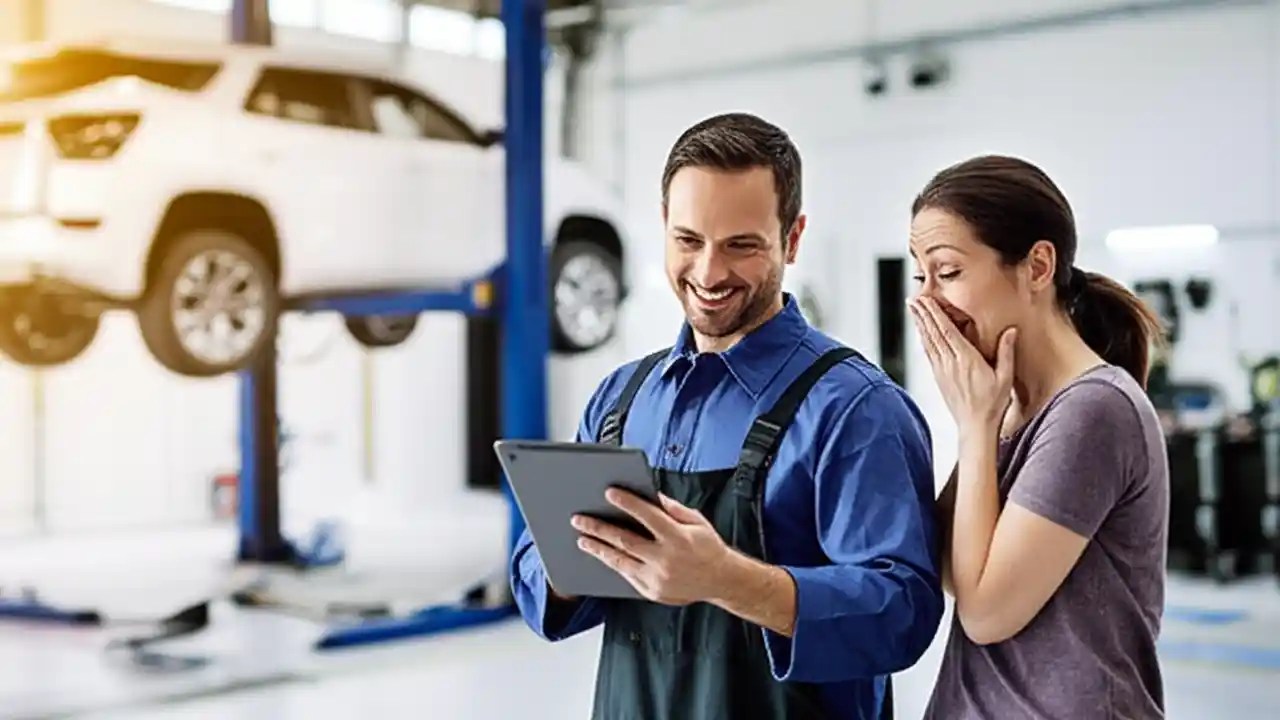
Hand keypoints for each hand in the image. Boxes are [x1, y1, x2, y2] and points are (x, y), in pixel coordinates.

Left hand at [572, 489, 729, 605]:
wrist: (721, 581)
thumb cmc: (708, 547)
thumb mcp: (696, 521)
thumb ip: (672, 509)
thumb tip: (649, 495)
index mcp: (678, 538)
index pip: (647, 516)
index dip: (627, 503)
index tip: (609, 492)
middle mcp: (666, 560)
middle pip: (625, 541)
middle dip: (599, 528)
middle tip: (579, 519)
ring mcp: (657, 579)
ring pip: (620, 561)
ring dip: (598, 549)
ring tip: (582, 539)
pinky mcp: (652, 592)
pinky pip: (627, 575)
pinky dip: (612, 563)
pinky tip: (601, 554)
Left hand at [909, 296, 1016, 434]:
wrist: (975, 426)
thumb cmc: (992, 404)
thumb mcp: (1005, 377)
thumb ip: (1006, 353)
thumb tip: (1010, 331)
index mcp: (966, 359)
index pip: (947, 331)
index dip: (935, 314)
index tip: (927, 300)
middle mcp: (950, 363)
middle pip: (933, 333)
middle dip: (923, 314)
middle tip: (913, 299)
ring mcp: (942, 371)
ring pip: (928, 342)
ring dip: (920, 324)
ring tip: (913, 310)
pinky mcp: (939, 378)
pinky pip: (929, 354)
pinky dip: (923, 340)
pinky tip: (920, 333)